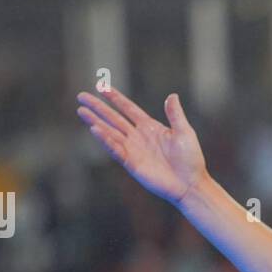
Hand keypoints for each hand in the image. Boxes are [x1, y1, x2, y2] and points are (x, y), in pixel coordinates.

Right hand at [77, 87, 208, 207]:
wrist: (190, 184)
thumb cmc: (190, 159)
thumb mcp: (184, 132)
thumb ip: (175, 114)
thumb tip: (172, 95)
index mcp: (150, 127)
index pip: (128, 109)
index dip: (115, 98)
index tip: (102, 87)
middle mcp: (138, 137)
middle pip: (113, 118)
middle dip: (98, 108)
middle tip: (81, 97)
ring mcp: (133, 150)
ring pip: (110, 132)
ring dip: (96, 122)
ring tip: (81, 111)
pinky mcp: (132, 164)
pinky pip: (116, 150)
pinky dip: (105, 140)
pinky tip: (95, 129)